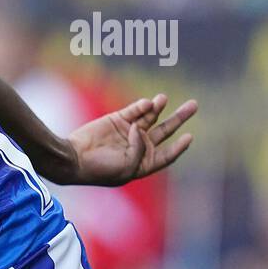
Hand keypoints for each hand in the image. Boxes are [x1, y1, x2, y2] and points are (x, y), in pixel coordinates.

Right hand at [68, 93, 197, 186]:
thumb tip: (140, 126)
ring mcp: (128, 132)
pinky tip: (147, 104)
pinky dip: (142, 106)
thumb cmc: (100, 169)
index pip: (166, 155)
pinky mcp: (118, 119)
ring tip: (163, 99)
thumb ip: (140, 147)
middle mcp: (138, 147)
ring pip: (151, 116)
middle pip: (164, 131)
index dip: (179, 147)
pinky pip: (135, 110)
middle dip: (179, 118)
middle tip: (194, 105)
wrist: (75, 158)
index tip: (190, 137)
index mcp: (142, 164)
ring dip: (159, 107)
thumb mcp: (128, 166)